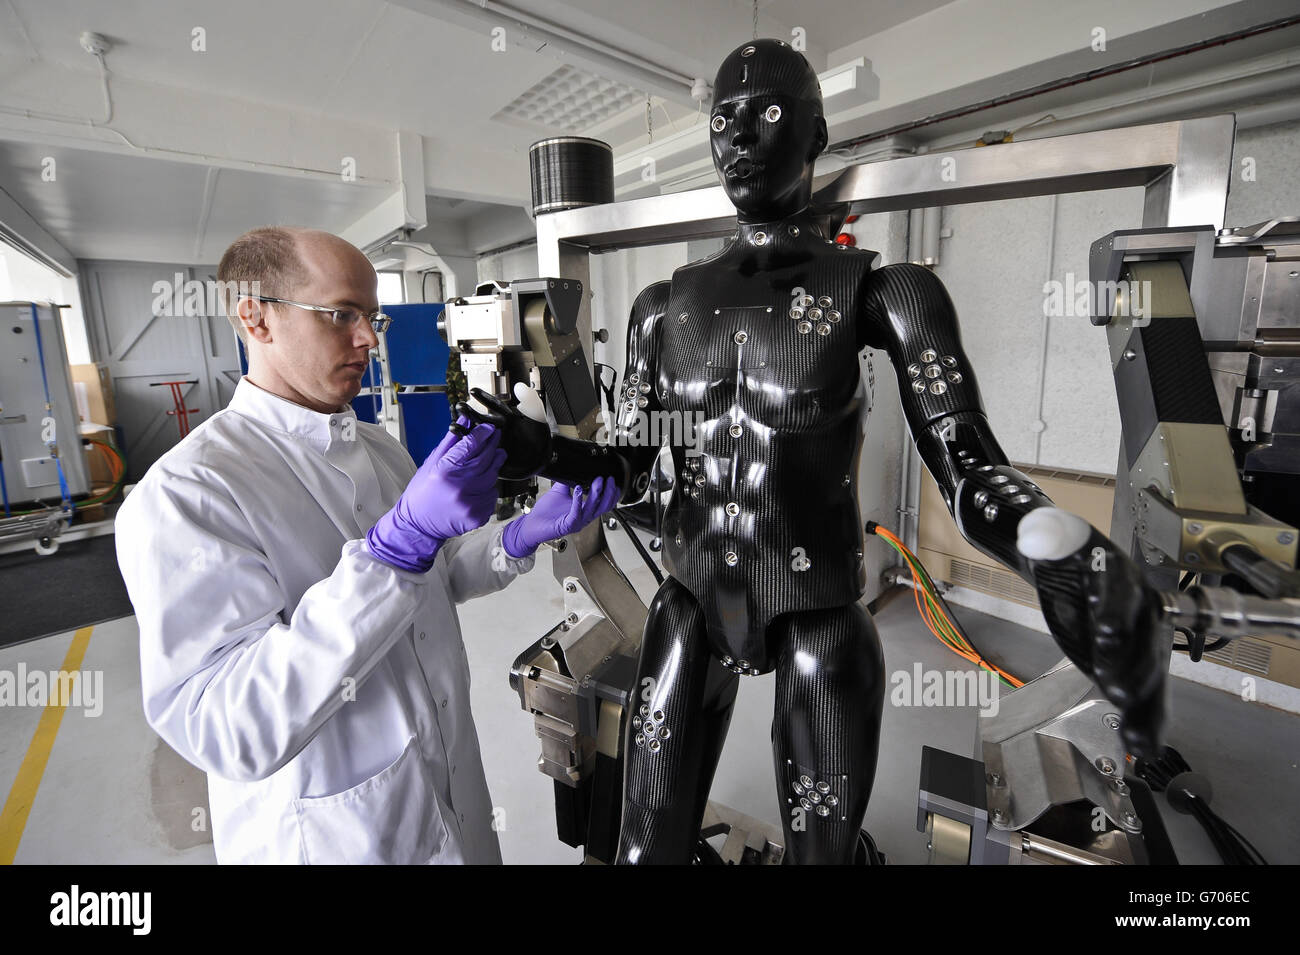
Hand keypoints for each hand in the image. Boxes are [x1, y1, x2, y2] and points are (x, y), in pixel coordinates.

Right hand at [365, 417, 505, 571]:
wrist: (417, 523)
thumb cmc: (423, 491)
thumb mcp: (432, 462)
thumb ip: (451, 441)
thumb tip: (466, 419)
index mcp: (445, 471)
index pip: (471, 445)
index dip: (483, 433)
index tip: (489, 428)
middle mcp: (459, 488)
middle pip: (486, 460)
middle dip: (493, 447)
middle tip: (495, 439)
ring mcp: (470, 504)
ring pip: (493, 479)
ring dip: (492, 469)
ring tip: (486, 464)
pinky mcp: (477, 517)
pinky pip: (492, 497)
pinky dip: (488, 490)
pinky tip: (478, 488)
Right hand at [455, 386, 551, 480]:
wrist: (541, 458)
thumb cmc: (539, 435)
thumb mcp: (537, 417)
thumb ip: (530, 402)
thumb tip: (518, 386)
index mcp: (507, 417)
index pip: (495, 406)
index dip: (485, 398)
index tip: (473, 391)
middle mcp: (497, 429)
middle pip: (481, 420)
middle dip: (470, 413)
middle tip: (459, 406)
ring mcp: (493, 443)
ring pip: (476, 437)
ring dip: (465, 432)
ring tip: (452, 427)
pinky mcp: (492, 457)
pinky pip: (480, 455)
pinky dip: (469, 452)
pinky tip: (459, 450)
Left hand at [501, 476, 620, 558]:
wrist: (531, 524)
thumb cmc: (545, 513)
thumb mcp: (560, 493)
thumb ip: (567, 482)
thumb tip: (572, 469)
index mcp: (584, 511)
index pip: (604, 504)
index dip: (612, 495)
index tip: (614, 482)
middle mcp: (583, 518)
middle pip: (602, 507)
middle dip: (608, 493)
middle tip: (609, 479)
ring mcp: (576, 522)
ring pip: (592, 509)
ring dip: (596, 494)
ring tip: (597, 482)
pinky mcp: (567, 525)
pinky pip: (576, 513)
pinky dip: (578, 500)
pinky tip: (578, 489)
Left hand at [1017, 508, 1166, 757]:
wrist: (1066, 570)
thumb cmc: (1064, 560)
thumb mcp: (1049, 538)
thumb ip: (1042, 535)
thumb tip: (1033, 534)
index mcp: (1115, 573)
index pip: (1117, 591)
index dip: (1113, 613)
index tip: (1104, 633)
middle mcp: (1139, 606)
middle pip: (1141, 638)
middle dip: (1131, 666)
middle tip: (1118, 689)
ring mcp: (1142, 640)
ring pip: (1150, 673)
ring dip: (1144, 705)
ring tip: (1136, 734)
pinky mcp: (1136, 667)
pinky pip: (1147, 698)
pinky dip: (1146, 724)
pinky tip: (1142, 747)